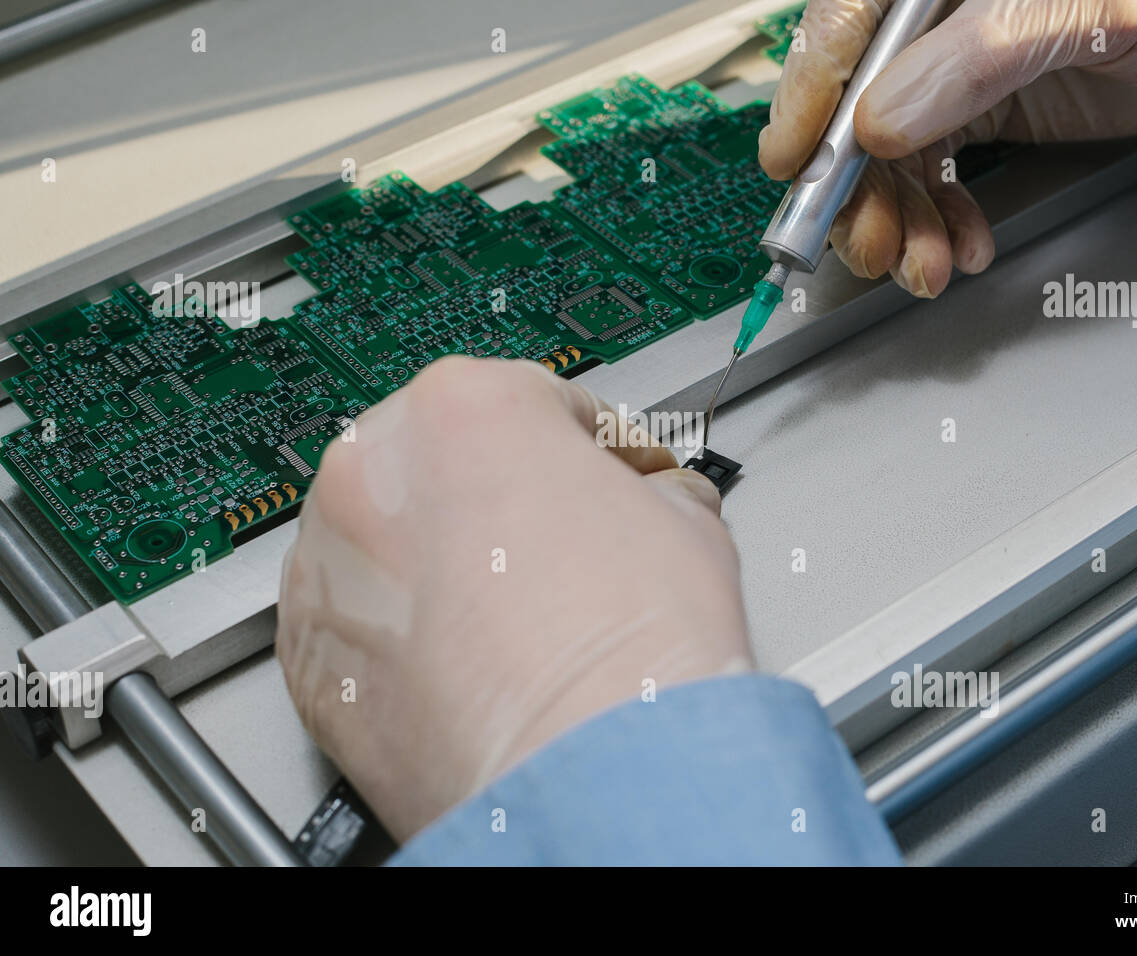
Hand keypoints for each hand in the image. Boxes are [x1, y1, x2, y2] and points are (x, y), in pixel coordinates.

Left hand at [275, 357, 751, 840]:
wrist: (594, 777)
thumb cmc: (632, 653)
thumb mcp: (687, 521)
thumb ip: (652, 489)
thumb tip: (653, 504)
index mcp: (465, 404)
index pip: (541, 404)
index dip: (596, 448)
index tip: (611, 478)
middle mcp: (373, 470)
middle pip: (449, 462)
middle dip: (507, 497)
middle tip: (564, 548)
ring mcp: (326, 566)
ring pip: (391, 539)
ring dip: (445, 562)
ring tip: (514, 615)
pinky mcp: (308, 661)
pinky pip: (358, 622)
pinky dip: (402, 633)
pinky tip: (467, 663)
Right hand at [758, 0, 1136, 296]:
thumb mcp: (1080, 12)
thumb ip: (975, 60)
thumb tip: (880, 122)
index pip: (842, 24)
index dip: (807, 99)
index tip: (795, 166)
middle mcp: (925, 21)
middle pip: (848, 107)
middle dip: (855, 192)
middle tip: (872, 245)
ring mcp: (940, 70)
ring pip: (882, 157)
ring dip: (896, 224)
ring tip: (924, 264)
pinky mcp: (965, 112)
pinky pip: (926, 177)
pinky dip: (936, 222)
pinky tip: (959, 244)